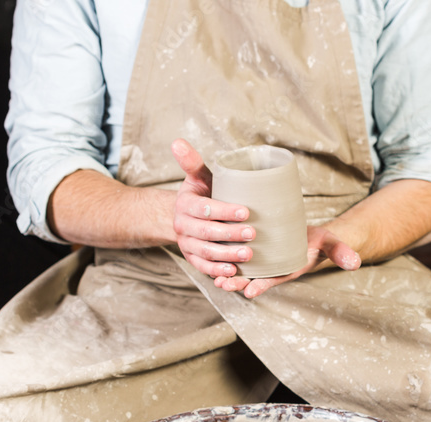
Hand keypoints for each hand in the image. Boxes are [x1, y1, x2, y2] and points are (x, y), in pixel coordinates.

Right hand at [171, 139, 255, 278]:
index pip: (205, 209)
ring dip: (227, 255)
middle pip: (207, 232)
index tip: (246, 212)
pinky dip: (217, 270)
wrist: (188, 216)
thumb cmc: (203, 193)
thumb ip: (192, 161)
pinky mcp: (192, 259)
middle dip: (230, 234)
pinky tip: (234, 271)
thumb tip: (177, 141)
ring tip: (249, 254)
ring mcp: (187, 244)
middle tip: (253, 234)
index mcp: (185, 204)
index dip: (224, 211)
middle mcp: (183, 226)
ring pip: (206, 252)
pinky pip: (203, 267)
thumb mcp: (198, 177)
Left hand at [213, 225, 360, 297]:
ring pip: (242, 272)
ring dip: (228, 276)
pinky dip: (226, 262)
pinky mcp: (253, 252)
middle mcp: (271, 269)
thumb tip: (355, 264)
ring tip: (215, 279)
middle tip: (224, 284)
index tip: (250, 290)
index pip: (273, 280)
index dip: (262, 285)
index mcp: (287, 269)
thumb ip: (341, 251)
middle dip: (238, 283)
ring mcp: (262, 263)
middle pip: (253, 278)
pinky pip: (238, 260)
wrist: (309, 236)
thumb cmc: (318, 241)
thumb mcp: (330, 243)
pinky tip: (211, 260)